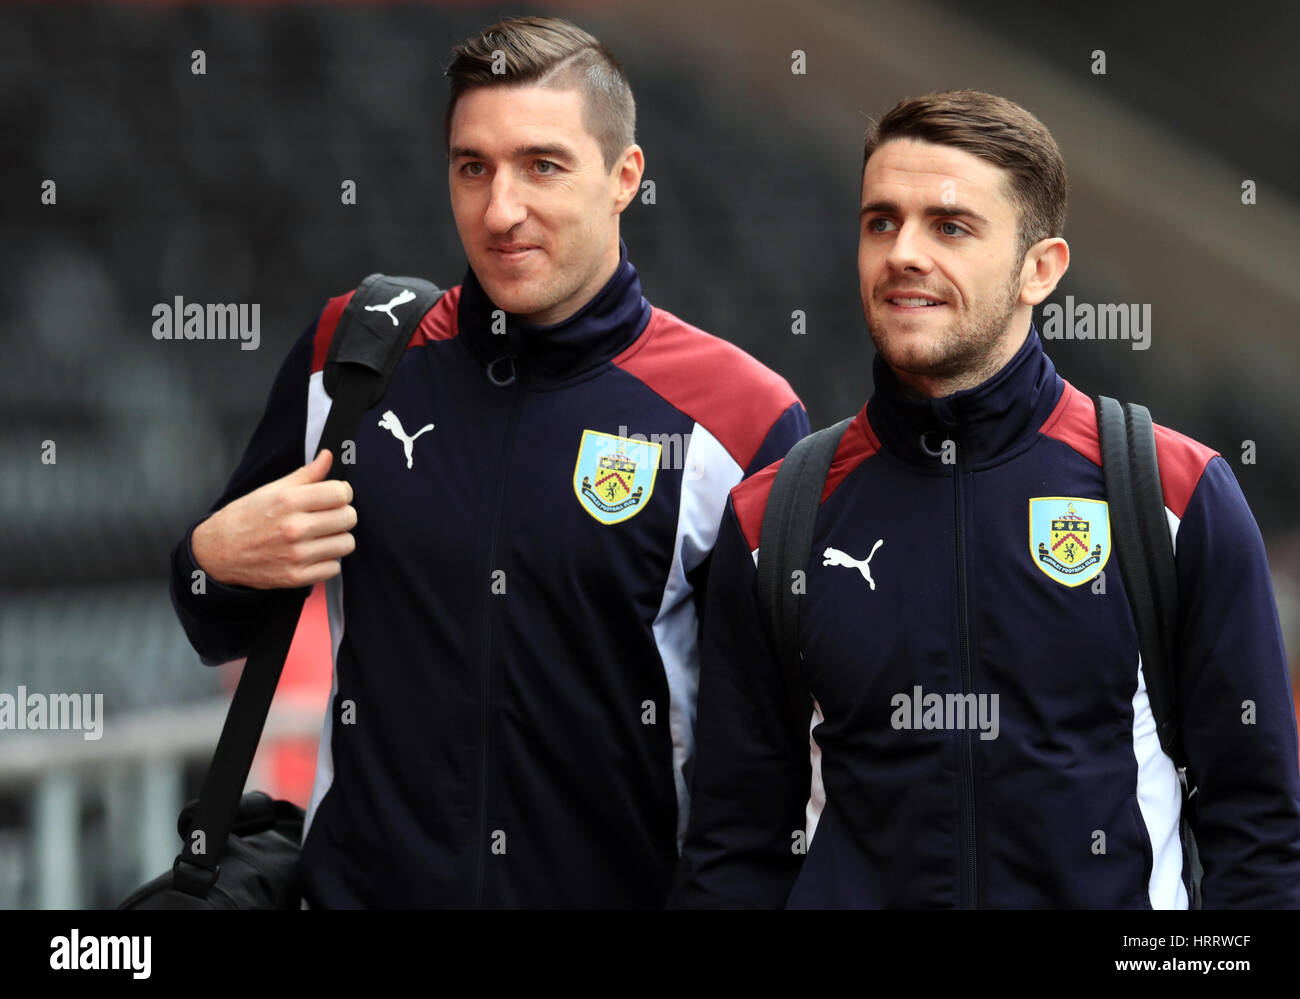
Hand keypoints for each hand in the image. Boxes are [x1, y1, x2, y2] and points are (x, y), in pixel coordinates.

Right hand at [190, 449, 356, 588]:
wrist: (218, 552)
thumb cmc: (245, 518)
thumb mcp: (272, 490)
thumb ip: (306, 474)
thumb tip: (328, 456)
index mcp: (288, 502)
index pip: (340, 493)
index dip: (342, 492)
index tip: (335, 495)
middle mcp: (294, 528)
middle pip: (348, 518)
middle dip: (342, 514)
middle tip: (328, 516)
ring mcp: (296, 555)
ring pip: (346, 543)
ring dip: (337, 538)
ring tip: (321, 535)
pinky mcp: (296, 577)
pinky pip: (334, 568)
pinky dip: (327, 561)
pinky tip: (313, 553)